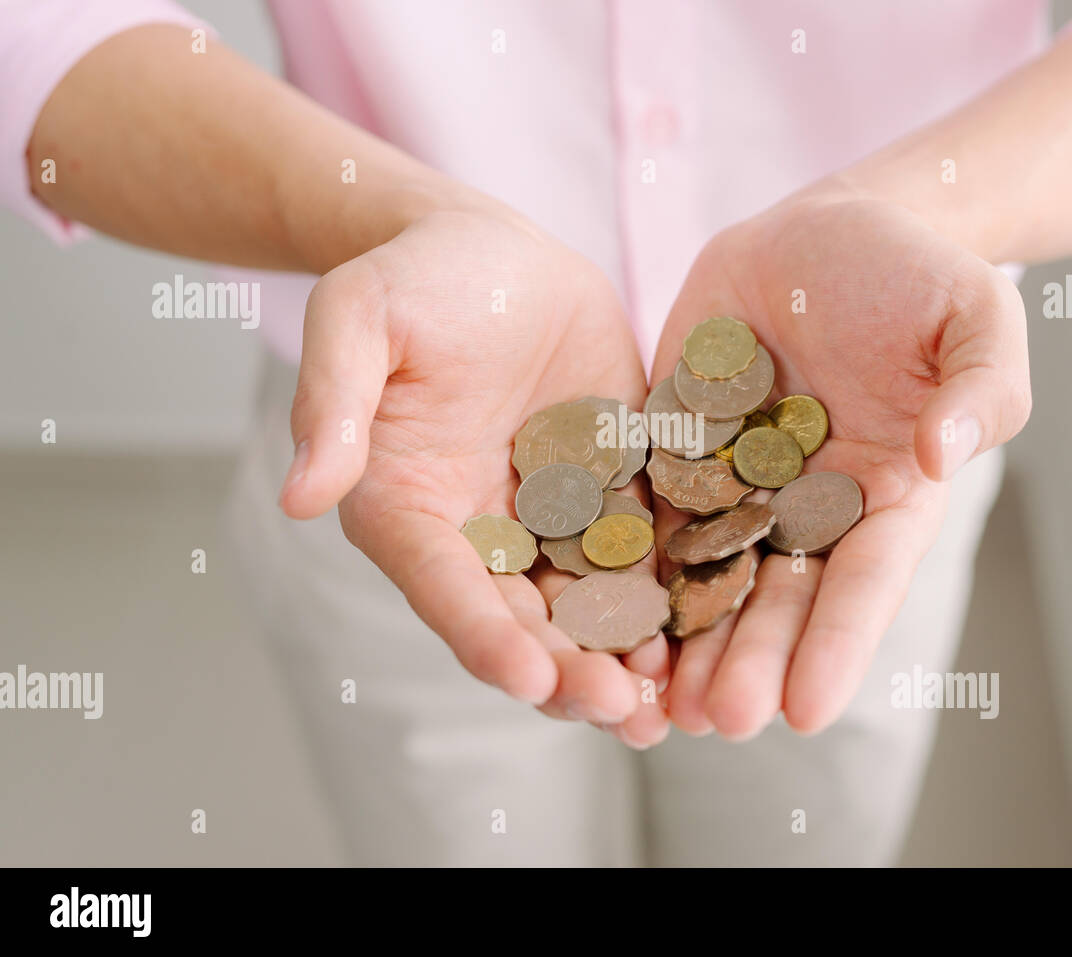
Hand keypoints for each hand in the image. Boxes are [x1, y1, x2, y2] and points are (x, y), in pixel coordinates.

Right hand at [279, 201, 669, 748]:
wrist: (493, 254)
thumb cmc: (414, 279)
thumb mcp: (359, 317)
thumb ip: (333, 401)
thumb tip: (300, 496)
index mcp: (409, 508)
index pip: (445, 586)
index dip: (484, 636)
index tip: (528, 679)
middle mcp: (479, 532)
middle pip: (521, 620)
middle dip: (568, 671)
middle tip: (619, 710)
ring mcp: (551, 519)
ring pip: (586, 607)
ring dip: (622, 659)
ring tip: (666, 707)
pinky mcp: (612, 492)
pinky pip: (643, 553)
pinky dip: (668, 597)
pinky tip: (703, 632)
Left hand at [650, 184, 1030, 738]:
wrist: (824, 234)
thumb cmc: (915, 274)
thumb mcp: (975, 316)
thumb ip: (982, 388)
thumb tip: (946, 457)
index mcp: (887, 493)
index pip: (864, 580)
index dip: (837, 645)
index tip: (807, 710)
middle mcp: (809, 506)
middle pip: (777, 596)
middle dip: (750, 660)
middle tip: (720, 720)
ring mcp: (737, 482)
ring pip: (708, 573)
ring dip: (686, 640)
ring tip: (660, 703)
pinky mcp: (674, 450)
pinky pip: (647, 509)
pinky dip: (629, 564)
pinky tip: (602, 616)